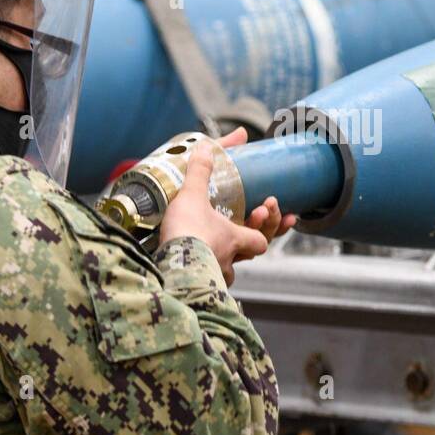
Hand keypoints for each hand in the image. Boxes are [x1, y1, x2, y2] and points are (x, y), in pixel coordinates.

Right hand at [158, 131, 295, 284]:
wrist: (169, 265)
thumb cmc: (188, 232)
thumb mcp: (193, 195)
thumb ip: (200, 171)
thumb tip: (205, 148)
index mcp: (235, 239)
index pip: (262, 239)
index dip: (265, 228)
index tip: (262, 211)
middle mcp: (229, 260)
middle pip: (249, 255)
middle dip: (249, 241)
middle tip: (247, 224)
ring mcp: (214, 277)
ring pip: (228, 272)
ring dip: (225, 261)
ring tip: (216, 247)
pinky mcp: (196, 286)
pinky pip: (207, 282)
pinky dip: (204, 274)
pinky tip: (195, 266)